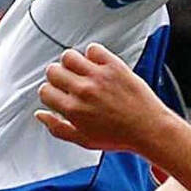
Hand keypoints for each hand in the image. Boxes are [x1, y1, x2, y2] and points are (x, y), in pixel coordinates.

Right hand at [36, 43, 173, 153]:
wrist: (149, 129)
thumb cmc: (119, 137)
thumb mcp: (84, 140)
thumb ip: (58, 128)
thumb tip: (41, 115)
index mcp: (73, 110)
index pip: (45, 91)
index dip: (50, 93)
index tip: (59, 95)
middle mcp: (83, 91)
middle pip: (53, 70)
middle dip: (57, 77)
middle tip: (68, 83)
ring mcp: (98, 76)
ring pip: (69, 56)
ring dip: (71, 63)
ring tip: (81, 72)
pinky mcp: (114, 66)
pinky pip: (93, 49)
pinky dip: (93, 55)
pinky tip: (97, 66)